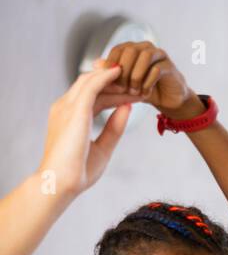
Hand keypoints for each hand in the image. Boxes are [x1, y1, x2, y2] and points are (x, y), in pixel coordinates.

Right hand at [38, 60, 132, 197]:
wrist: (62, 182)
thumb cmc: (79, 171)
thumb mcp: (103, 146)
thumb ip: (114, 127)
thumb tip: (127, 108)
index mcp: (69, 117)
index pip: (93, 97)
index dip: (113, 93)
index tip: (133, 93)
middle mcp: (65, 108)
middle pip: (91, 85)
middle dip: (114, 82)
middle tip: (137, 81)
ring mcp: (67, 107)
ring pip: (91, 81)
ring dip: (113, 77)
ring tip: (133, 74)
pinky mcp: (74, 110)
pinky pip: (91, 85)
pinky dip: (105, 77)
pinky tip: (119, 72)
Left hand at [93, 42, 196, 119]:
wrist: (168, 101)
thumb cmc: (146, 90)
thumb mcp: (124, 84)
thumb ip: (111, 74)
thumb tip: (96, 64)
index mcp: (132, 49)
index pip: (117, 49)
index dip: (111, 64)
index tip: (108, 81)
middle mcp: (145, 48)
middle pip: (130, 50)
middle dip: (123, 71)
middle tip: (121, 88)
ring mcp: (159, 55)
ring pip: (143, 57)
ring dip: (136, 76)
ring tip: (133, 91)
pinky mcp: (170, 66)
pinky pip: (156, 69)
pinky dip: (148, 83)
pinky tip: (145, 94)